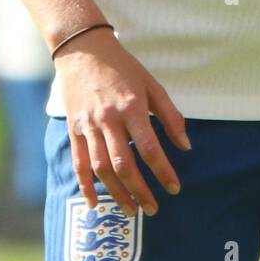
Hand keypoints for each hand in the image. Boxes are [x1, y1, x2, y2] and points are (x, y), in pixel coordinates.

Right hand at [55, 30, 190, 216]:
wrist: (83, 50)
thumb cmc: (123, 67)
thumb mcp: (152, 84)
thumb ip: (170, 115)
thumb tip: (185, 146)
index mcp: (131, 107)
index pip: (149, 148)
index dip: (163, 171)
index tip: (174, 188)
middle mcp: (108, 119)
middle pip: (124, 164)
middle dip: (139, 191)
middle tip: (152, 209)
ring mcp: (88, 126)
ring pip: (101, 168)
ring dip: (116, 193)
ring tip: (131, 210)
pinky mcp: (74, 129)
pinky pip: (78, 163)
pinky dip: (85, 186)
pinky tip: (94, 203)